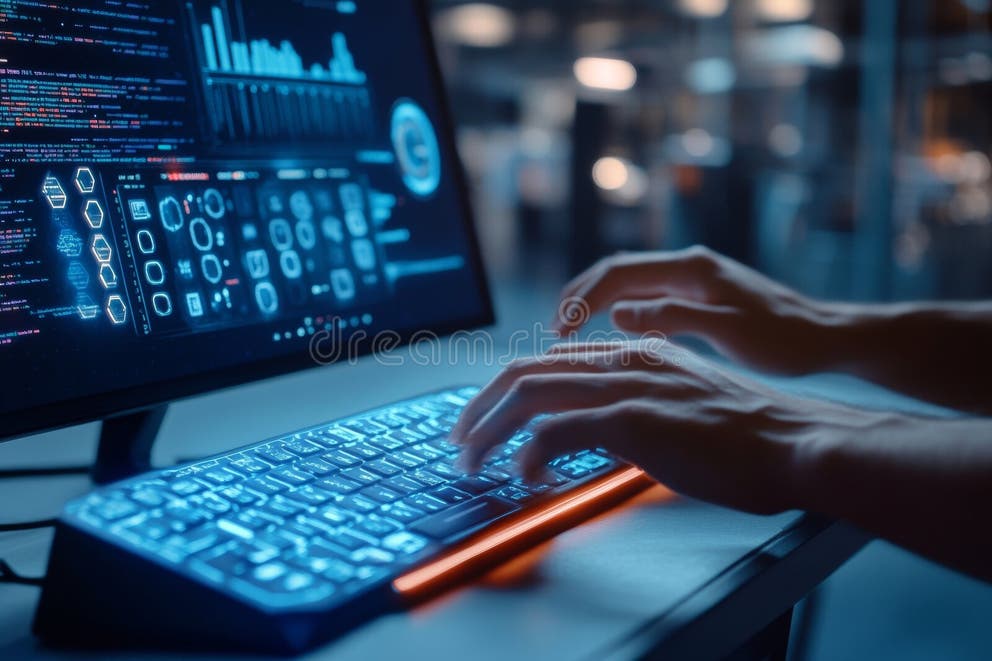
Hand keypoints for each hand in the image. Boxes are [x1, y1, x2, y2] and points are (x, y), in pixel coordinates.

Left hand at [453, 340, 895, 514]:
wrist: (796, 440)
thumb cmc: (748, 435)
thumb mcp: (682, 404)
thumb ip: (640, 404)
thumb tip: (603, 430)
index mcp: (634, 353)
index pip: (548, 361)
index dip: (506, 389)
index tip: (485, 420)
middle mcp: (624, 360)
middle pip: (524, 371)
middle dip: (479, 407)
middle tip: (459, 442)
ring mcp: (627, 386)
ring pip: (529, 395)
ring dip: (488, 431)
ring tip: (471, 464)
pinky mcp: (634, 419)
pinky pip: (557, 432)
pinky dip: (529, 455)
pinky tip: (525, 478)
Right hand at [555, 246, 850, 375]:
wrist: (828, 337)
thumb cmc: (784, 340)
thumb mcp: (727, 332)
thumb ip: (672, 318)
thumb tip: (619, 314)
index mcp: (692, 269)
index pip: (619, 275)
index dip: (583, 300)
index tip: (561, 330)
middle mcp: (688, 265)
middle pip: (617, 271)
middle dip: (580, 296)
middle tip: (555, 330)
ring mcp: (694, 277)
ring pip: (629, 282)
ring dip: (596, 301)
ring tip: (571, 330)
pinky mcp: (700, 293)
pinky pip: (647, 295)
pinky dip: (619, 308)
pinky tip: (612, 332)